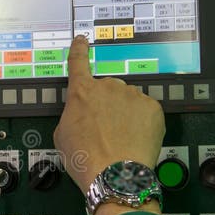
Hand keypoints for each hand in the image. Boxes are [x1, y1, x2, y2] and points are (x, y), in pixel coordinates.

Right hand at [54, 36, 165, 195]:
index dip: (79, 50)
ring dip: (126, 115)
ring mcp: (132, 95)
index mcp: (82, 92)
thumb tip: (79, 115)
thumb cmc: (86, 159)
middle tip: (105, 131)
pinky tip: (135, 139)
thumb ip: (71, 116)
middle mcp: (108, 87)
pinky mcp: (152, 107)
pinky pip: (146, 111)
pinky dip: (143, 123)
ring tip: (121, 139)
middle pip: (108, 90)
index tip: (82, 40)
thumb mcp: (62, 136)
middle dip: (107, 106)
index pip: (78, 63)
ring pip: (129, 101)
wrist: (115, 174)